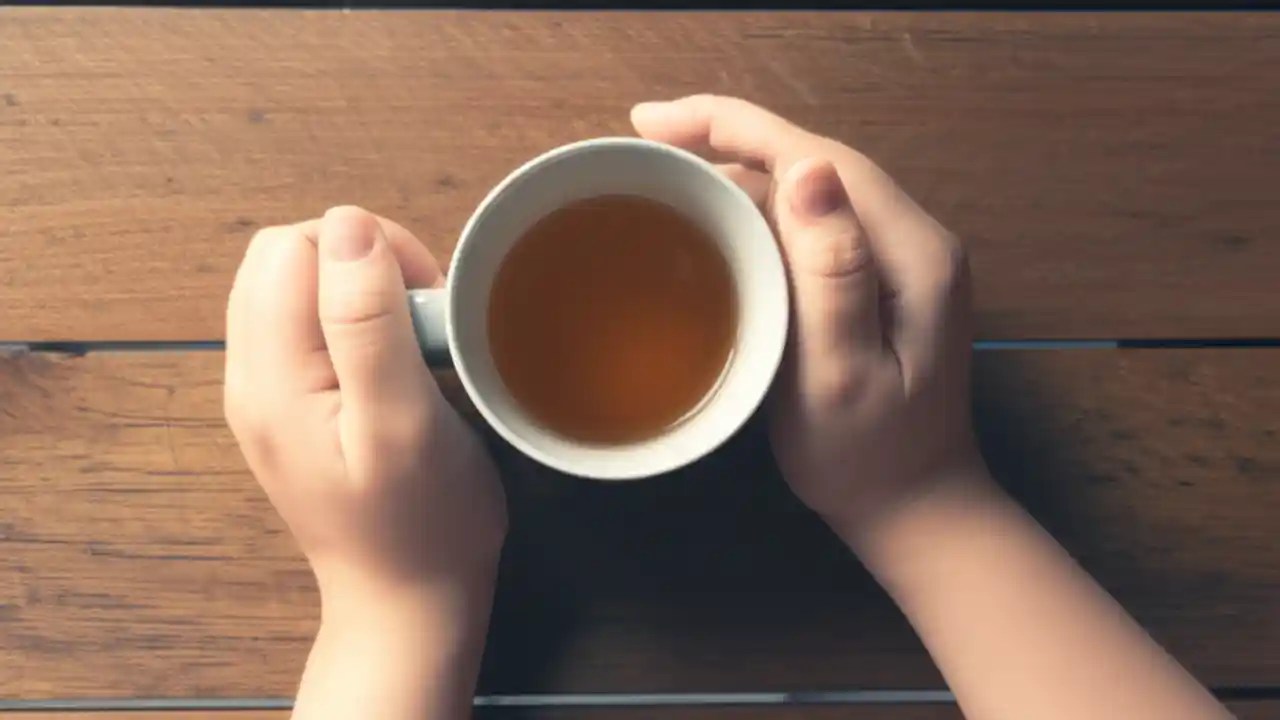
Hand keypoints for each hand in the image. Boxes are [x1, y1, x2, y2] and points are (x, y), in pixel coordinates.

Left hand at [224, 206, 506, 603]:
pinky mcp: (284, 410)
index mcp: (271, 378)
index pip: (294, 247)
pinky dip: (345, 318)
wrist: (406, 603)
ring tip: (408, 332)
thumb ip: (367, 323)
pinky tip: (387, 357)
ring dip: (352, 287)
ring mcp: (262, 396)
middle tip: (421, 311)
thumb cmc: (423, 521)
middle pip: (280, 258)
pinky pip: (299, 326)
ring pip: (288, 286)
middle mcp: (249, 378)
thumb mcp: (401, 422)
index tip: (427, 299)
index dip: (368, 250)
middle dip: (357, 259)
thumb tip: (346, 224)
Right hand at [632, 95, 984, 540]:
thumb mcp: (841, 377)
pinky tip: (716, 212)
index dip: (736, 126)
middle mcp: (914, 239)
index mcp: (911, 253)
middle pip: (815, 161)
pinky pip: (813, 221)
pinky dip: (759, 205)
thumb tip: (807, 171)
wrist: (915, 507)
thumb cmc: (867, 457)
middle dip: (729, 136)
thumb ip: (831, 276)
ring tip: (666, 167)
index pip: (819, 159)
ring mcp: (900, 257)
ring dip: (741, 168)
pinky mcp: (880, 278)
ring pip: (812, 186)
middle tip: (644, 138)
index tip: (655, 121)